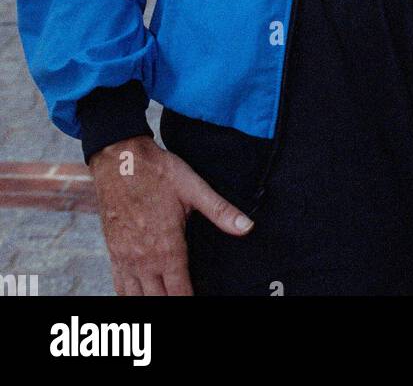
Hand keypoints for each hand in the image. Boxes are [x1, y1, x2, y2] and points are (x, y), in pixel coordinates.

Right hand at [89, 134, 253, 295]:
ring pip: (136, 298)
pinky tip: (138, 297)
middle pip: (159, 299)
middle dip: (172, 303)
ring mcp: (126, 258)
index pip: (180, 292)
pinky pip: (119, 285)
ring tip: (165, 300)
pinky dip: (129, 297)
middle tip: (186, 299)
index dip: (191, 301)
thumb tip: (247, 226)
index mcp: (167, 248)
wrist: (119, 159)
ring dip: (151, 303)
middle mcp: (144, 259)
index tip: (201, 301)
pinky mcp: (113, 251)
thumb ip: (220, 210)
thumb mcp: (193, 187)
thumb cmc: (156, 171)